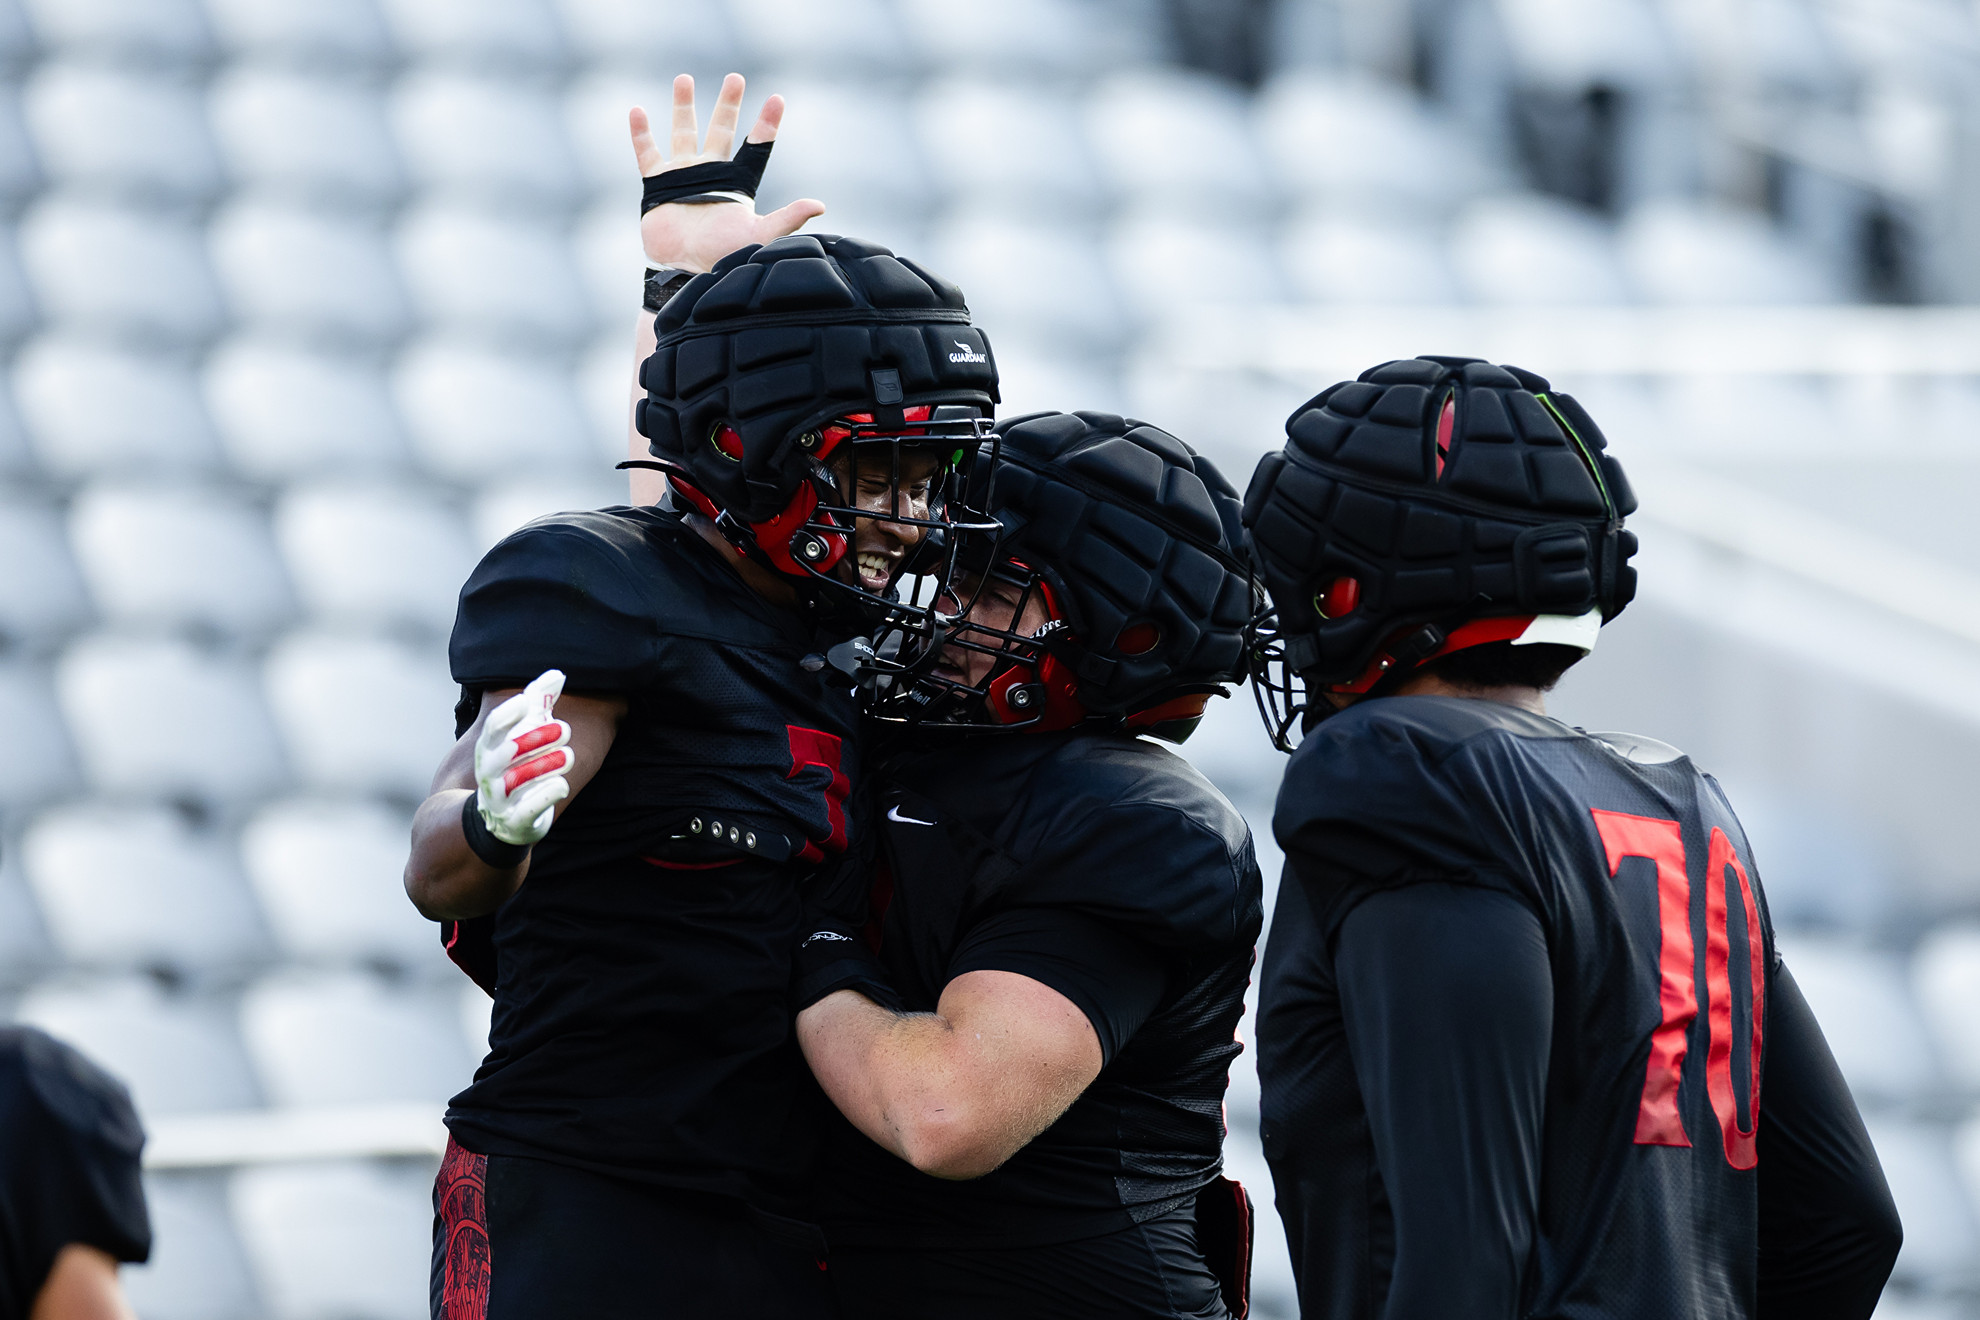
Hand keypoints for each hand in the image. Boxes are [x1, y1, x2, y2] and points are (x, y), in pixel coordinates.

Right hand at [472, 670, 571, 845]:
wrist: (504, 820)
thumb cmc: (518, 767)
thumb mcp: (526, 735)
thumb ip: (540, 705)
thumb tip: (557, 673)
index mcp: (490, 748)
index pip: (493, 728)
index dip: (508, 714)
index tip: (528, 702)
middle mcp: (490, 773)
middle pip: (506, 752)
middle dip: (534, 739)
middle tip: (563, 728)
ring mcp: (500, 799)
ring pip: (516, 781)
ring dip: (543, 765)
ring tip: (568, 755)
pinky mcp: (515, 822)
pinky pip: (526, 810)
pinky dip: (543, 796)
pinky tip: (562, 784)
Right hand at [631, 73, 825, 273]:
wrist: (686, 273)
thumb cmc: (724, 257)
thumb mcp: (759, 235)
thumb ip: (788, 218)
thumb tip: (821, 204)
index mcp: (737, 184)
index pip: (756, 148)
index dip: (766, 124)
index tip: (777, 98)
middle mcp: (712, 174)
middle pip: (721, 131)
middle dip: (728, 105)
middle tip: (736, 79)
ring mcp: (684, 176)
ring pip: (684, 133)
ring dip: (684, 106)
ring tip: (684, 78)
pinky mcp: (658, 186)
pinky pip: (647, 154)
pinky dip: (641, 134)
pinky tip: (637, 111)